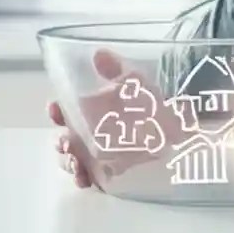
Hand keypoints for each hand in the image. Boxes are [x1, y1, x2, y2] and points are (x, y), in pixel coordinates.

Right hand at [49, 49, 179, 189]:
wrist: (179, 130)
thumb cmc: (152, 104)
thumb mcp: (135, 83)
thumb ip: (116, 69)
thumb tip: (98, 53)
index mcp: (91, 110)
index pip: (64, 111)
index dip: (55, 110)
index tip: (54, 108)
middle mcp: (88, 133)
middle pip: (64, 139)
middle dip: (60, 141)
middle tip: (67, 143)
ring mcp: (96, 155)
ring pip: (72, 160)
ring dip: (68, 162)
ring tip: (76, 162)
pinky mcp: (108, 173)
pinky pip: (90, 179)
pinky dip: (83, 179)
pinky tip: (85, 178)